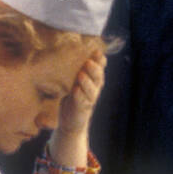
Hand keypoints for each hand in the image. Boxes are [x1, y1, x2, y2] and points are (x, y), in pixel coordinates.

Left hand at [49, 51, 106, 167]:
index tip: (96, 52)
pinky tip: (75, 90)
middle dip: (94, 70)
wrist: (71, 121)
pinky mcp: (81, 109)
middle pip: (98, 79)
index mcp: (95, 81)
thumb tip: (86, 51)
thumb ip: (84, 69)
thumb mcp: (80, 81)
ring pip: (91, 90)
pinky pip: (81, 101)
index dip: (100, 61)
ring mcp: (89, 100)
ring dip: (86, 82)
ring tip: (81, 75)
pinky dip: (79, 96)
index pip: (100, 69)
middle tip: (88, 62)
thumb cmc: (75, 97)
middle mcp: (94, 90)